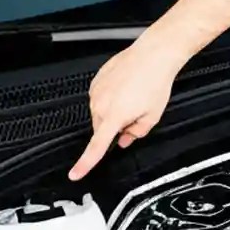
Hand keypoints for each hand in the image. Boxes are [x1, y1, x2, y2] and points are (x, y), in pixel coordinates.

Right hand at [68, 34, 188, 180]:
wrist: (152, 55)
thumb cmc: (154, 81)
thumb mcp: (152, 115)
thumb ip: (136, 132)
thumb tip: (124, 139)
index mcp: (114, 116)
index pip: (96, 146)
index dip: (85, 163)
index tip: (75, 174)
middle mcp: (100, 104)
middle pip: (102, 128)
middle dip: (116, 127)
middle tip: (136, 113)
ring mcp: (96, 91)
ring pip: (100, 113)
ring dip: (114, 111)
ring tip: (133, 96)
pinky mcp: (95, 81)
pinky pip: (100, 98)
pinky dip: (111, 98)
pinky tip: (126, 88)